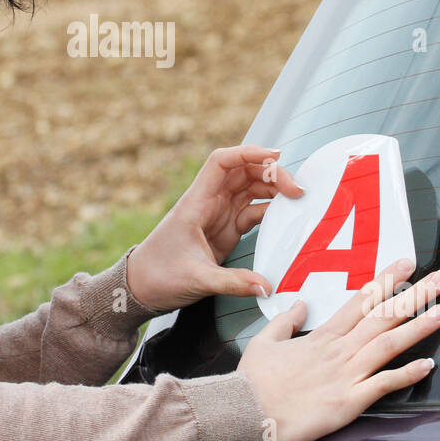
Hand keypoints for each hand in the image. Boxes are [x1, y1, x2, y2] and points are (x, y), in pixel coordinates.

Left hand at [125, 144, 303, 311]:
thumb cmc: (159, 275)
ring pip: (250, 189)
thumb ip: (233, 282)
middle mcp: (209, 202)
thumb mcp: (197, 279)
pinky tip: (286, 217)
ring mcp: (218, 215)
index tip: (275, 155)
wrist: (141, 288)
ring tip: (298, 198)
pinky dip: (270, 211)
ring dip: (274, 190)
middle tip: (297, 189)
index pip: (221, 162)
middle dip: (271, 173)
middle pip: (243, 172)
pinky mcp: (226, 230)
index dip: (248, 153)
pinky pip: (252, 211)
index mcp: (196, 203)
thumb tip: (266, 287)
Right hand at [236, 260, 439, 440]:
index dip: (386, 281)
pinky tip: (429, 365)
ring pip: (388, 345)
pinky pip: (382, 385)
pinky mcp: (347, 402)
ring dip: (418, 327)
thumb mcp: (264, 341)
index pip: (360, 301)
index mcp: (321, 336)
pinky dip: (406, 375)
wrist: (243, 411)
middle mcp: (338, 350)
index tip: (406, 264)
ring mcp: (345, 375)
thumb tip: (300, 304)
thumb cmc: (252, 381)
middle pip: (383, 317)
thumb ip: (286, 321)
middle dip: (414, 296)